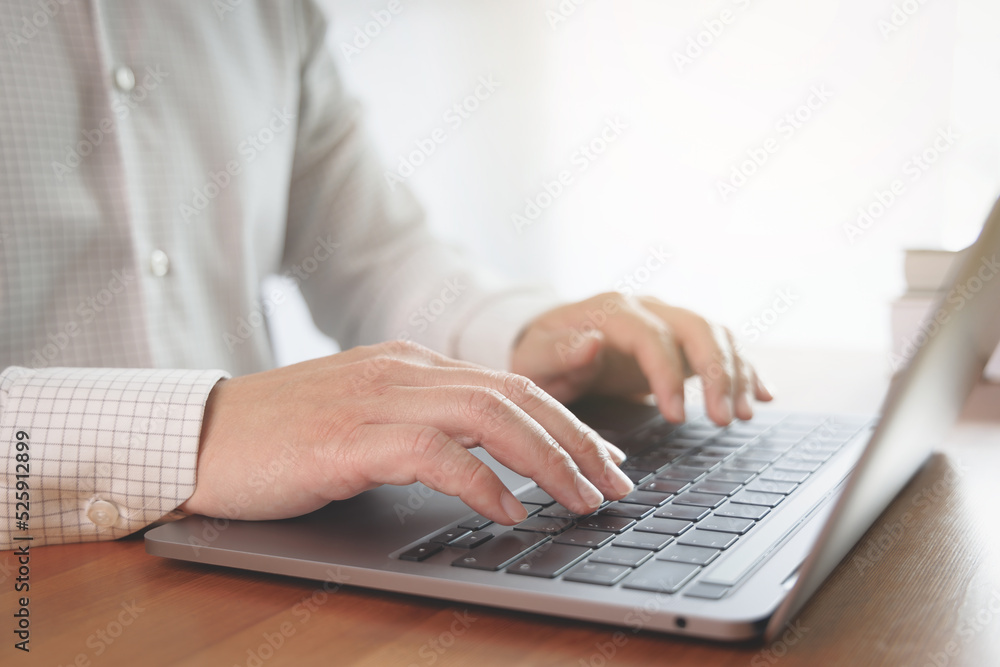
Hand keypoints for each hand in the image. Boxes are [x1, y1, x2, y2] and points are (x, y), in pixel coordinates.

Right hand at [180, 340, 633, 523]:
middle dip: (577, 439)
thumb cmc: (278, 436)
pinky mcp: (350, 436)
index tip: (602, 456)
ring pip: (489, 417)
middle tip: (617, 482)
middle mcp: (404, 370)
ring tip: (583, 500)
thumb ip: (417, 425)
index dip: (565, 420)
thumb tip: (479, 463)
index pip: (508, 384)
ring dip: (546, 460)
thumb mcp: (361, 418)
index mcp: (410, 364)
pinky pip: (435, 453)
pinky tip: (509, 512)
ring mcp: (378, 398)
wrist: (198, 434)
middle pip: (514, 395)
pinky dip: (481, 482)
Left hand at [511, 293, 772, 425]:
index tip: (676, 416)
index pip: (651, 336)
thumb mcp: (534, 359)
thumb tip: (592, 342)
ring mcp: (667, 319)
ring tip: (740, 416)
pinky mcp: (679, 339)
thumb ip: (558, 353)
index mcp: (610, 311)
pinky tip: (762, 396)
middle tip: (723, 419)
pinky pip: (721, 346)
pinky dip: (744, 369)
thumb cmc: (538, 355)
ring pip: (716, 335)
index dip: (668, 375)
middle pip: (697, 327)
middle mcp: (646, 307)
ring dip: (736, 373)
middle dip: (717, 373)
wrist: (546, 342)